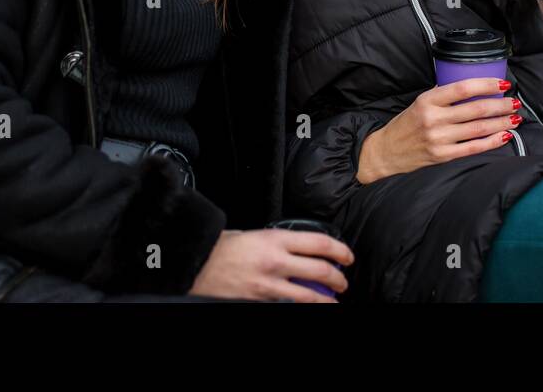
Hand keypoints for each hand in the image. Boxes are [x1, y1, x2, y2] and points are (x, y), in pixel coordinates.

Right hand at [187, 228, 353, 302]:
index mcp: (274, 239)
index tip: (347, 256)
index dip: (340, 251)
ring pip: (309, 296)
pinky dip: (301, 308)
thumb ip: (273, 241)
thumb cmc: (219, 248)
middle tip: (343, 282)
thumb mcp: (250, 234)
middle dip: (338, 278)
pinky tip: (307, 308)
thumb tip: (293, 248)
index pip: (319, 243)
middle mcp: (275, 261)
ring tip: (332, 302)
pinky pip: (287, 306)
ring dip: (326, 301)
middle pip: (320, 270)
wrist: (195, 263)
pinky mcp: (259, 301)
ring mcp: (268, 285)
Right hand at [356, 77, 518, 184]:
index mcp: (427, 101)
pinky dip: (492, 141)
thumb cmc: (406, 125)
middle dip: (500, 105)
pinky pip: (474, 148)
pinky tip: (504, 135)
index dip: (486, 85)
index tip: (502, 84)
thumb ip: (442, 96)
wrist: (387, 152)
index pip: (463, 88)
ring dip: (501, 122)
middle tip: (513, 102)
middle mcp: (433, 119)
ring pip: (478, 128)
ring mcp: (439, 139)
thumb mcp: (419, 103)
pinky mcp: (443, 156)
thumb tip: (473, 88)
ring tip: (514, 117)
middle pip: (476, 109)